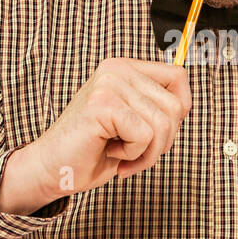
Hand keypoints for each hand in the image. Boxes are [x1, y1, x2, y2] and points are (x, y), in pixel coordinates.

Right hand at [0, 57, 190, 214]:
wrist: (53, 170)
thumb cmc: (93, 151)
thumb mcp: (133, 122)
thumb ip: (156, 107)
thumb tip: (184, 104)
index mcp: (125, 68)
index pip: (179, 77)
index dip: (178, 111)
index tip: (154, 133)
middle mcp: (117, 69)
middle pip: (176, 107)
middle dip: (162, 142)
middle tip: (133, 152)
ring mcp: (109, 84)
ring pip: (163, 124)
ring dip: (147, 153)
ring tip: (120, 154)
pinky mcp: (103, 104)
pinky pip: (145, 135)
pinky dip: (133, 155)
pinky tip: (109, 152)